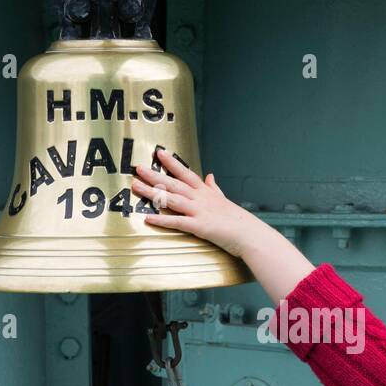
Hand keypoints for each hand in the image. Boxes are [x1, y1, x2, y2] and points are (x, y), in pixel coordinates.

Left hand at [131, 148, 259, 258]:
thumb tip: (210, 175)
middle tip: (138, 168)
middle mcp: (200, 198)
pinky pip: (177, 222)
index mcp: (205, 191)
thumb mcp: (223, 198)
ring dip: (152, 193)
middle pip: (173, 184)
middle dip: (155, 175)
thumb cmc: (237, 218)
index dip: (172, 162)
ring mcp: (198, 211)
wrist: (248, 233)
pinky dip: (162, 219)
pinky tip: (148, 217)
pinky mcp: (199, 226)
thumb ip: (213, 187)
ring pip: (171, 199)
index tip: (159, 153)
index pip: (185, 173)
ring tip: (136, 187)